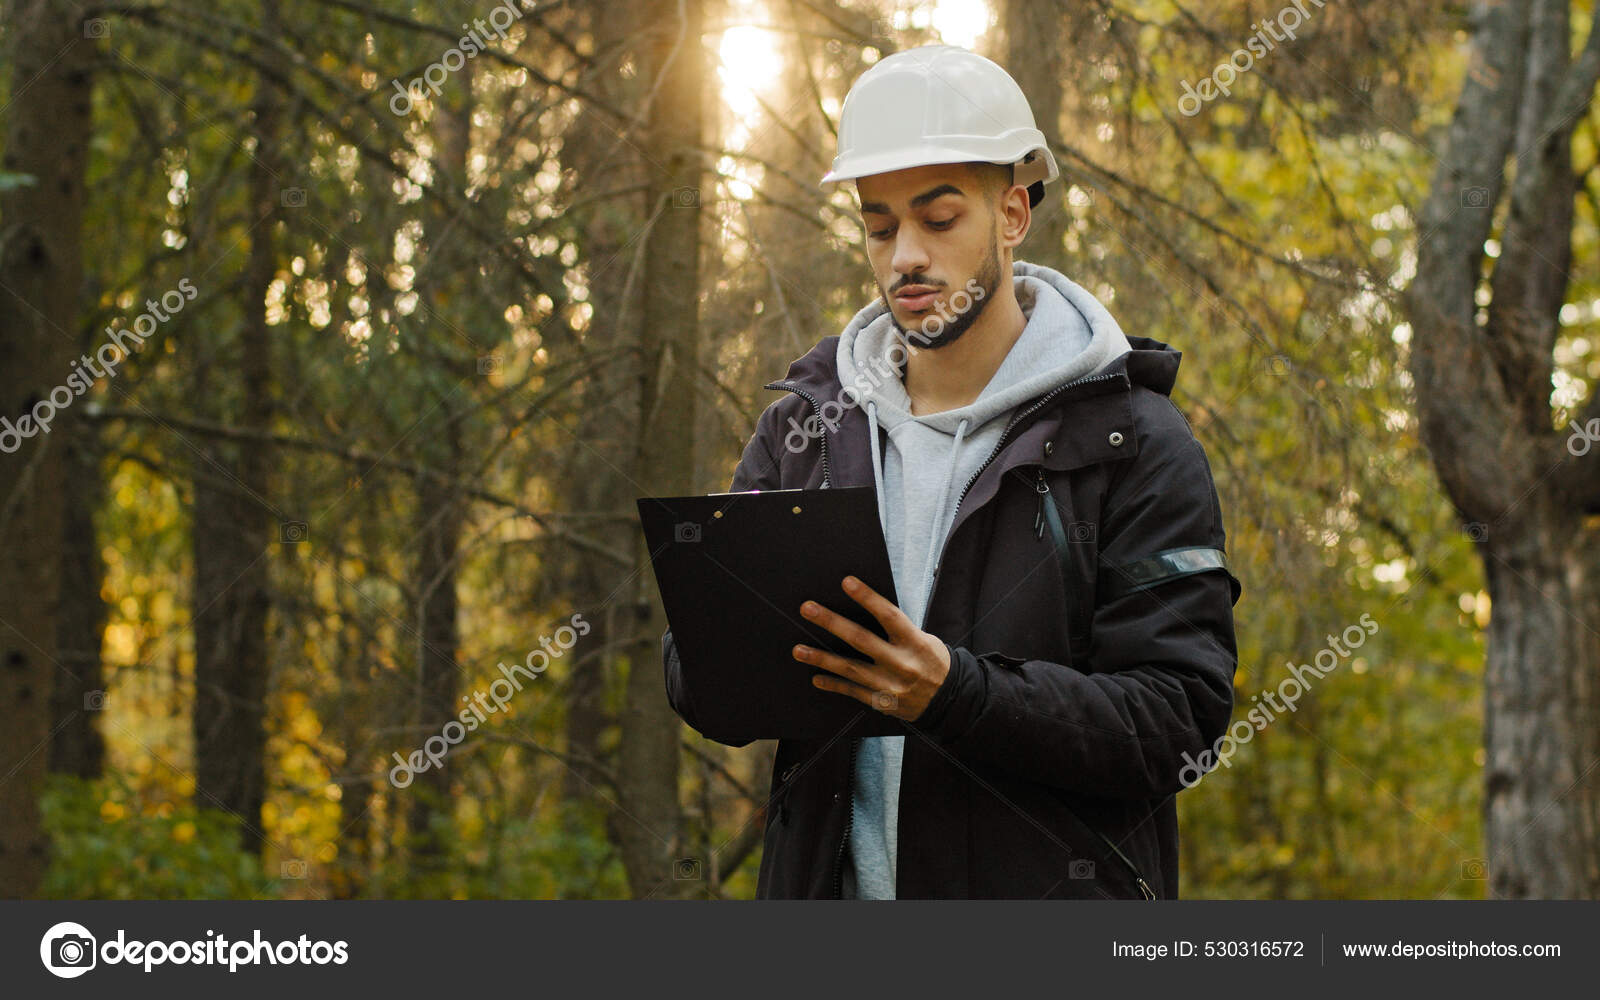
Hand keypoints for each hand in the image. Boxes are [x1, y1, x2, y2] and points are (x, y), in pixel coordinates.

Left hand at [792, 575, 951, 721]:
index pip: (888, 616)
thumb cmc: (932, 662)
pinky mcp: (882, 702)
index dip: (867, 598)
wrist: (950, 701)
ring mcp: (889, 685)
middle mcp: (901, 663)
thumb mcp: (924, 640)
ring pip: (850, 669)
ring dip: (821, 658)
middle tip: (807, 609)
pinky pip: (853, 691)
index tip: (846, 582)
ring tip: (798, 649)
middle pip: (861, 640)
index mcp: (915, 642)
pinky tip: (816, 677)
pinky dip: (834, 684)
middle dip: (831, 623)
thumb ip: (897, 630)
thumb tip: (864, 609)